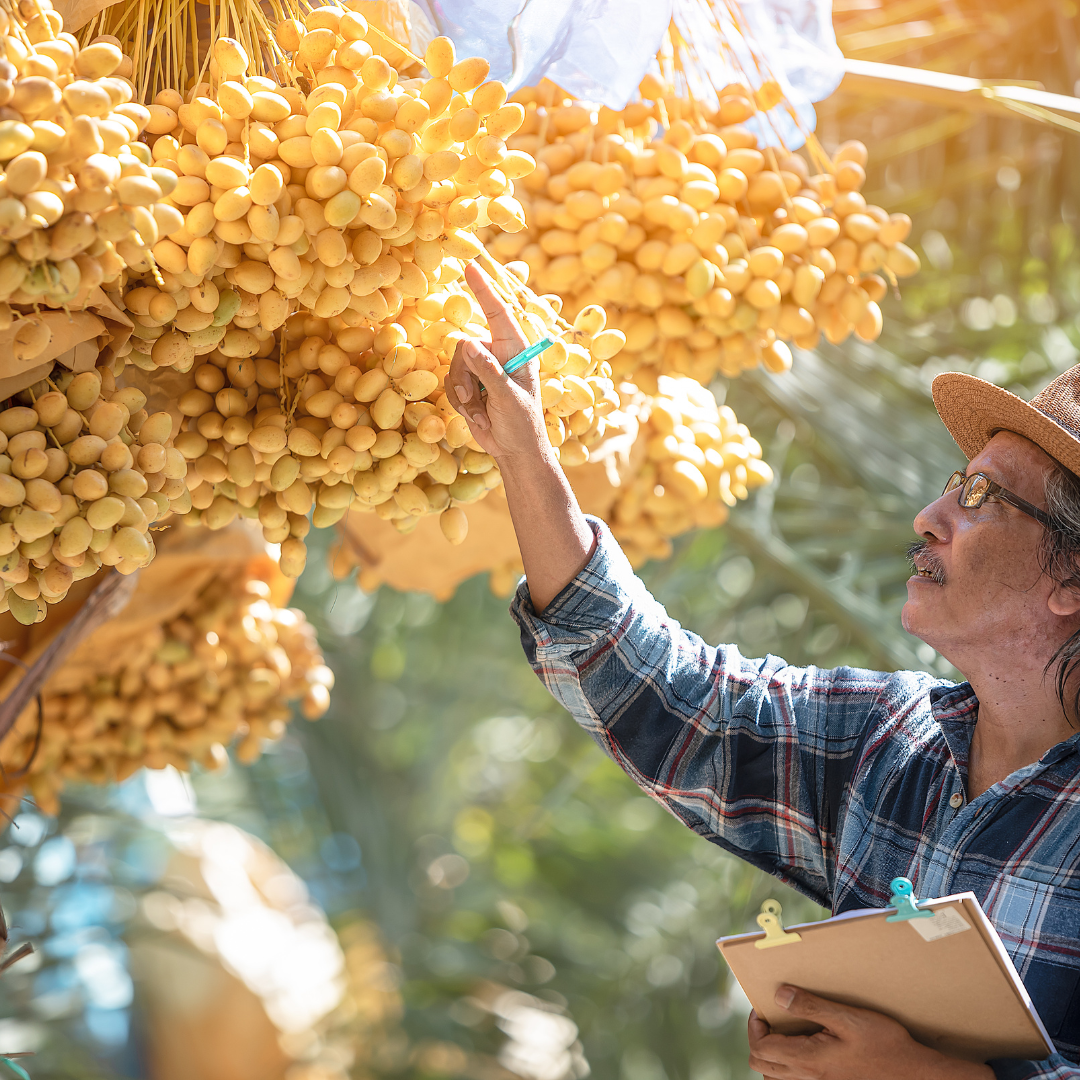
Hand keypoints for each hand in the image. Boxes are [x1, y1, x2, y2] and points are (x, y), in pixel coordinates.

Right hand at [444, 264, 547, 462]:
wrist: (514, 450)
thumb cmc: (522, 424)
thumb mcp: (508, 399)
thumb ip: (490, 371)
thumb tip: (469, 343)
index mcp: (516, 350)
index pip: (499, 313)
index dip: (484, 289)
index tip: (470, 266)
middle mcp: (498, 353)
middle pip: (464, 345)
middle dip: (465, 376)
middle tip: (476, 401)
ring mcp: (482, 368)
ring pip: (454, 366)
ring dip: (463, 394)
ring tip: (481, 413)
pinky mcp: (468, 383)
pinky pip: (450, 382)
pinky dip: (459, 403)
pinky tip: (478, 416)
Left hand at [746, 987, 993, 1079]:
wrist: (915, 1076)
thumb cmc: (886, 1045)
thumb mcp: (849, 1017)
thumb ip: (811, 1005)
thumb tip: (779, 994)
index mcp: (808, 1060)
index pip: (760, 1047)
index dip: (755, 1025)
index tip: (764, 1007)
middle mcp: (808, 1079)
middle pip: (761, 1064)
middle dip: (759, 1038)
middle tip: (772, 1017)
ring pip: (774, 1078)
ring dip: (771, 1056)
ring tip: (785, 1033)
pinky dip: (786, 1069)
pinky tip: (803, 1052)